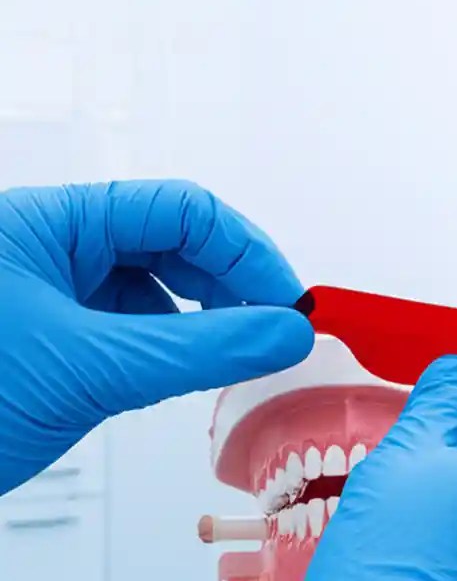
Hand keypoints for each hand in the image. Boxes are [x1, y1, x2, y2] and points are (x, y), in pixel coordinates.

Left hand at [0, 181, 313, 493]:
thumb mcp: (89, 368)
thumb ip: (200, 347)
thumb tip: (282, 331)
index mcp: (49, 223)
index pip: (179, 210)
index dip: (243, 251)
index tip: (283, 300)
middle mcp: (53, 250)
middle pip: (175, 241)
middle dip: (233, 282)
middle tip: (277, 325)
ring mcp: (55, 296)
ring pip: (159, 285)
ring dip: (209, 315)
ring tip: (244, 349)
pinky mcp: (59, 343)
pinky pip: (138, 328)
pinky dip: (178, 347)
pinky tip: (194, 369)